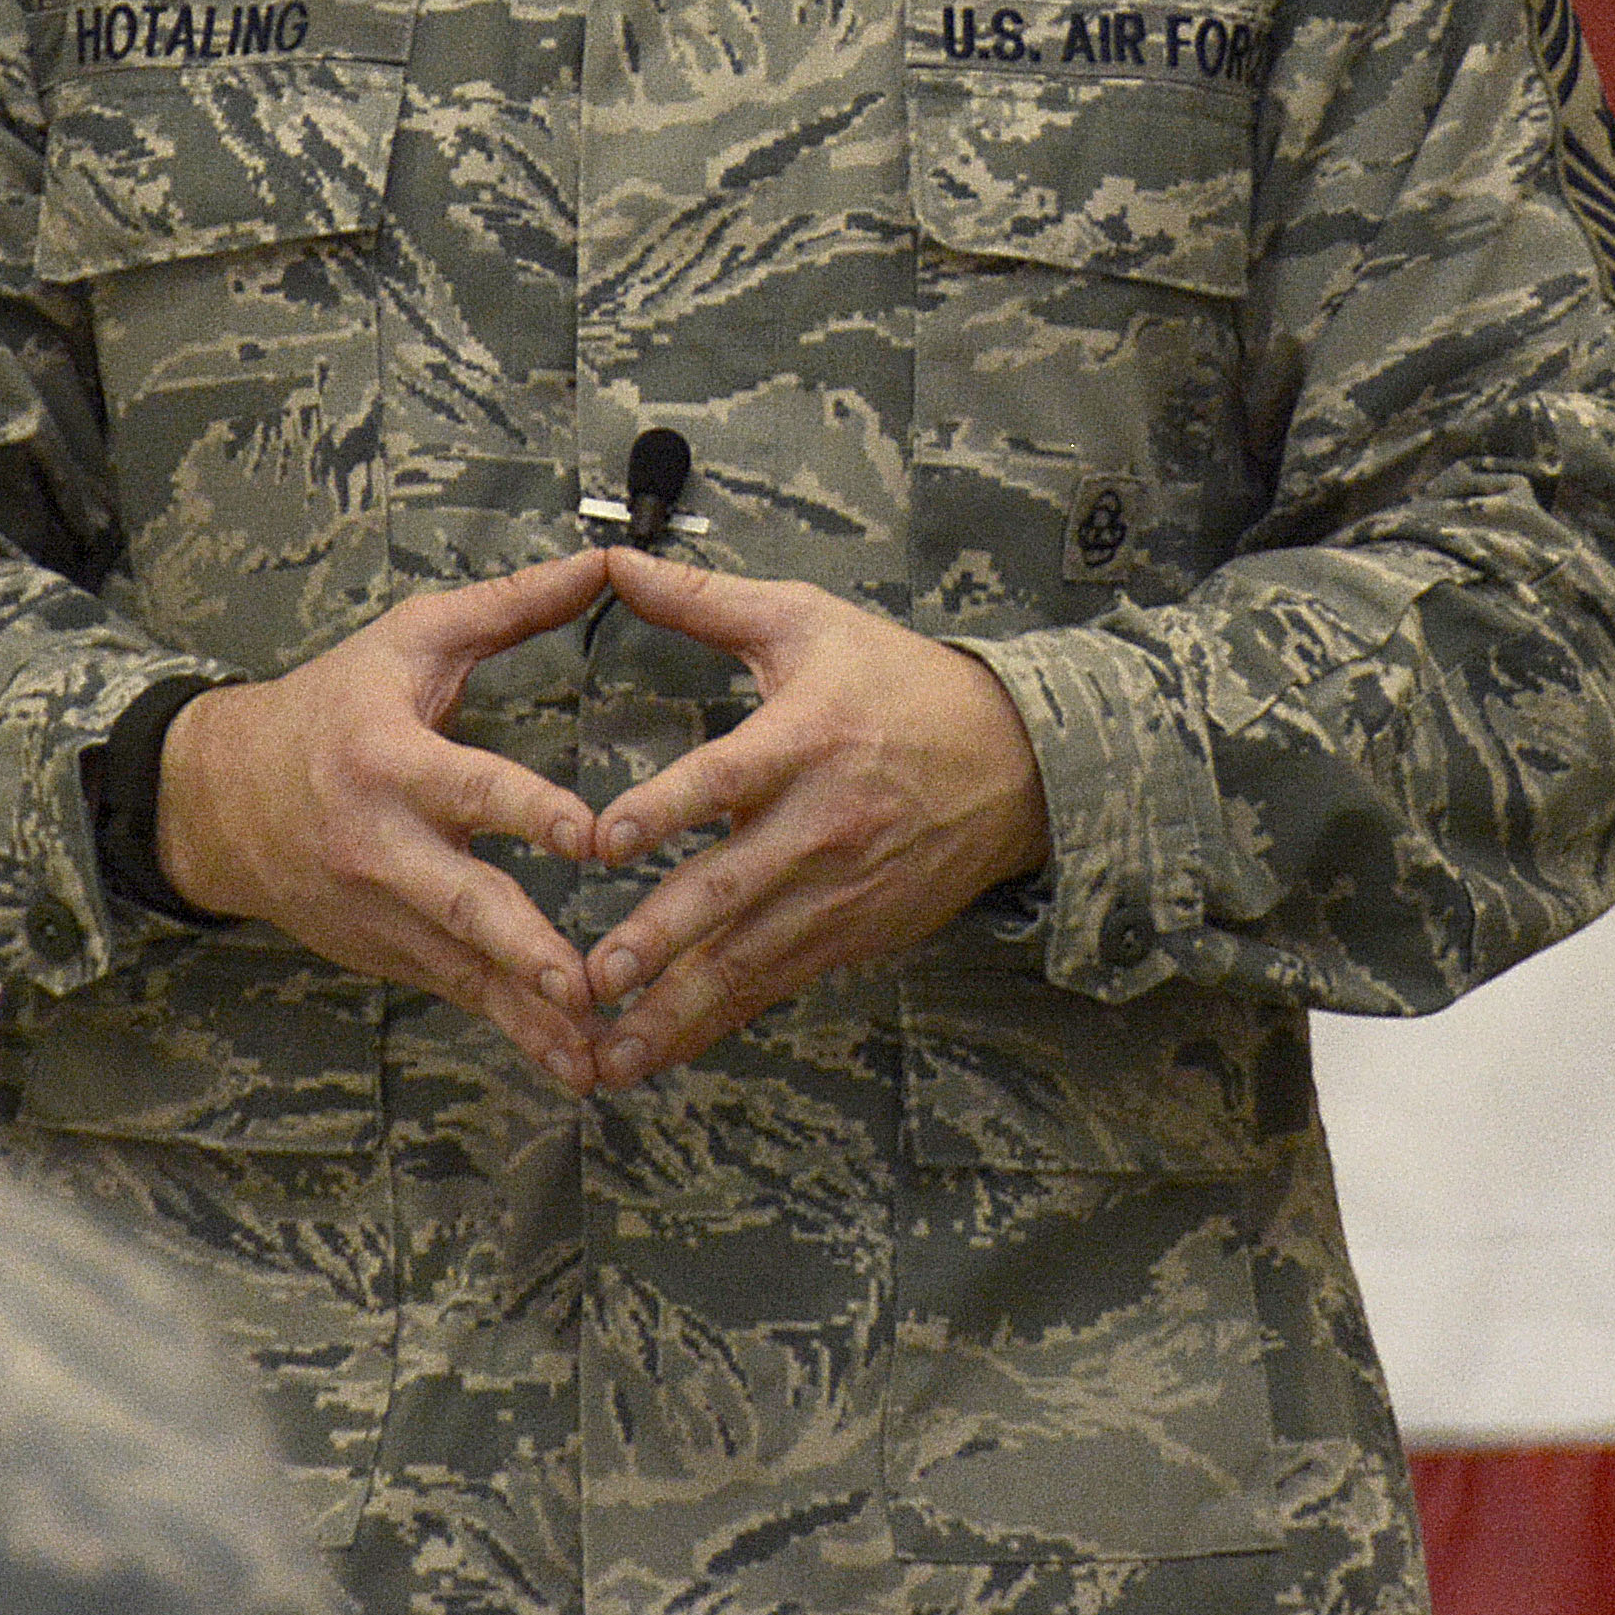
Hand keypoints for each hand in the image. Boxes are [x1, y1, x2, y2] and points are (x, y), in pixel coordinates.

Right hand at [157, 558, 615, 1089]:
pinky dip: (512, 1033)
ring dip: (529, 1017)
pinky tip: (571, 1066)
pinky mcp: (388, 954)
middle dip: (524, 947)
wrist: (217, 799)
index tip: (593, 838)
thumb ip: (511, 608)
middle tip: (583, 984)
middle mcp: (383, 847)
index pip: (472, 789)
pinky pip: (458, 996)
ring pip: (465, 970)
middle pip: (462, 903)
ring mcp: (381, 912)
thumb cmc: (329, 706)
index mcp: (391, 762)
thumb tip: (606, 561)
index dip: (532, 813)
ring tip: (597, 1059)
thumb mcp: (409, 642)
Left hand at [569, 559, 1048, 1086]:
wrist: (1017, 761)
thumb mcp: (808, 624)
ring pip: (749, 957)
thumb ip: (704, 600)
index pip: (728, 777)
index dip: (667, 808)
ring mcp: (840, 889)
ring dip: (679, 1007)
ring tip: (612, 1051)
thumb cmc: (900, 683)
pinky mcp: (852, 933)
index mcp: (807, 738)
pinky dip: (719, 1022)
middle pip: (732, 886)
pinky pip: (776, 985)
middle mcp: (822, 823)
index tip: (606, 839)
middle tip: (596, 973)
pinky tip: (663, 1052)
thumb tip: (614, 561)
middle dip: (662, 938)